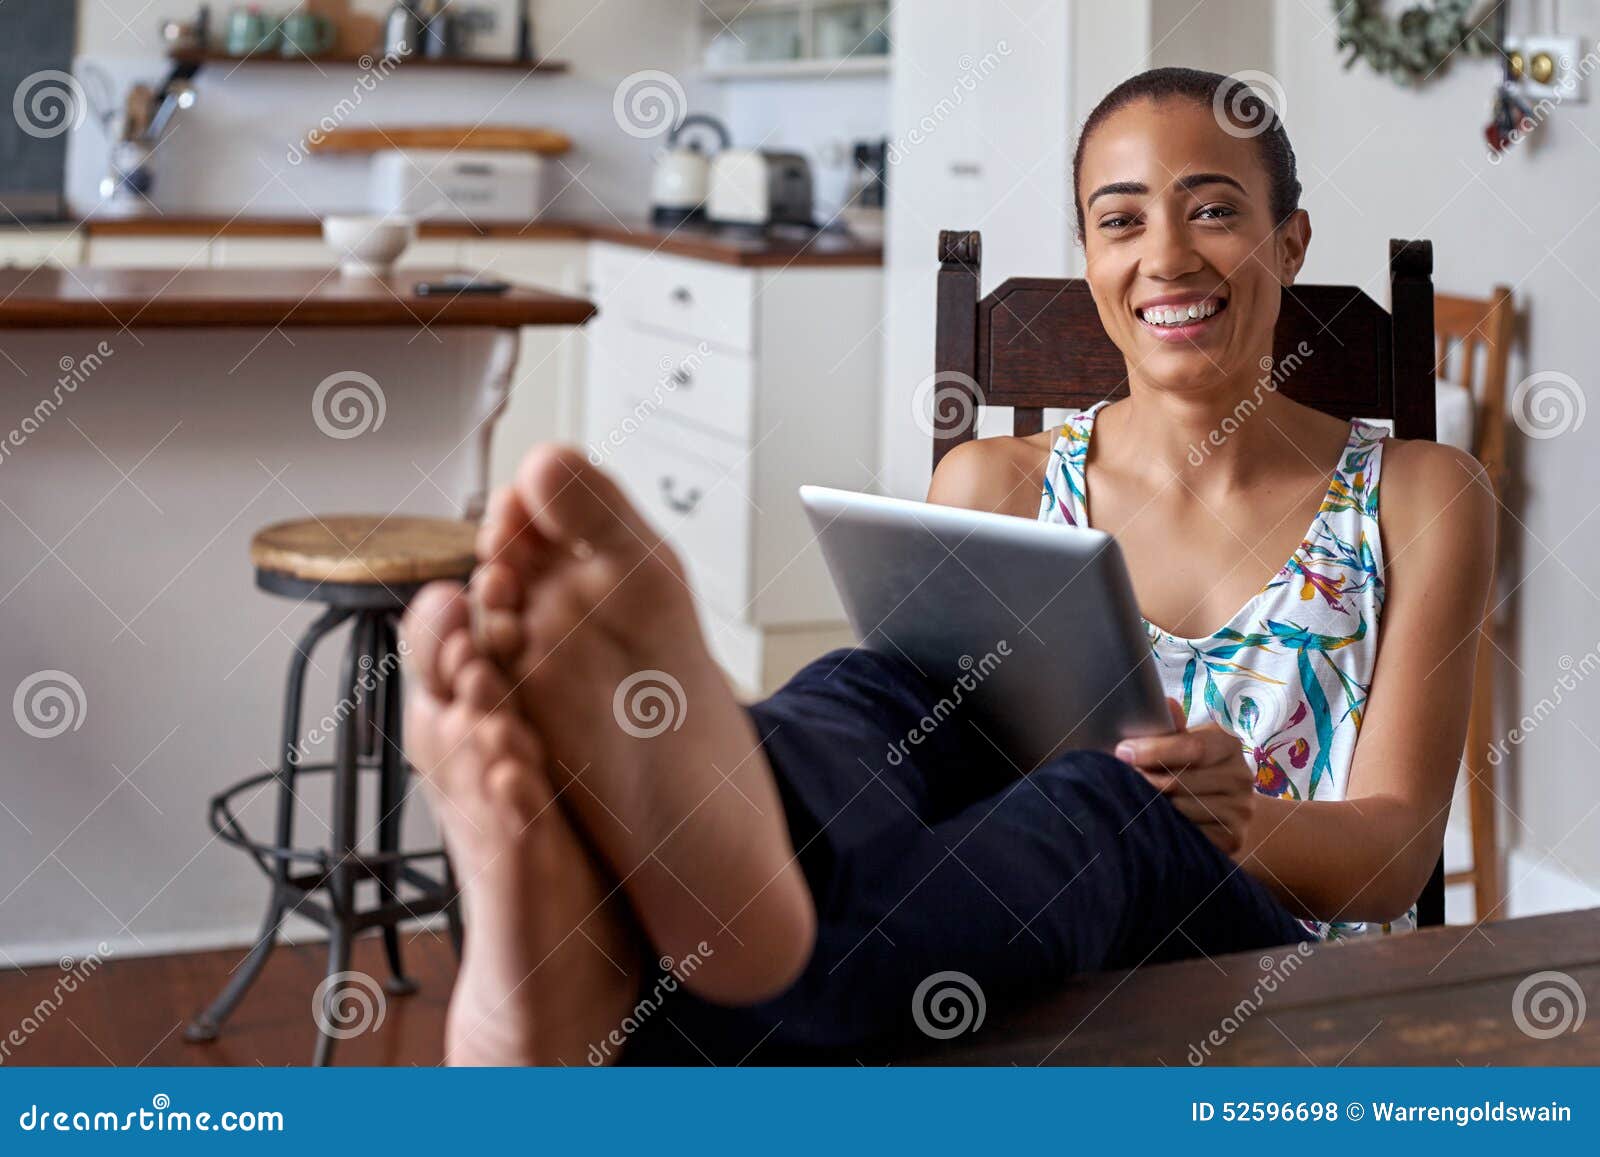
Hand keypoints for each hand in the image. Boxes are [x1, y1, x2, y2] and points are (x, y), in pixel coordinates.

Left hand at [1115, 699, 1257, 859]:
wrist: (1227, 808)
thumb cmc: (1193, 768)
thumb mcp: (1184, 742)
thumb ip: (1172, 727)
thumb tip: (1165, 703)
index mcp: (1228, 743)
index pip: (1192, 747)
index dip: (1153, 751)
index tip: (1122, 752)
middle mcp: (1240, 776)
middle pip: (1182, 781)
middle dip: (1145, 781)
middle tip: (1117, 780)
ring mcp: (1240, 809)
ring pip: (1183, 810)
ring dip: (1152, 807)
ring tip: (1129, 801)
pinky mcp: (1233, 837)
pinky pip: (1192, 834)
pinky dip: (1168, 829)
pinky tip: (1153, 823)